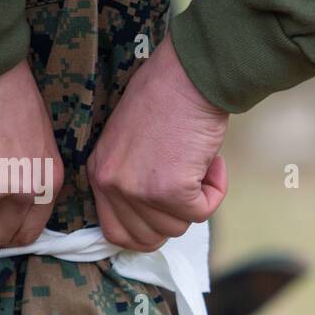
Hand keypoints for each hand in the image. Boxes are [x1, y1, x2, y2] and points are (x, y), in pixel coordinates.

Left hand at [87, 38, 228, 251]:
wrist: (188, 77)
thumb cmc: (165, 98)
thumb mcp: (129, 144)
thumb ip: (132, 179)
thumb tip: (155, 215)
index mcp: (99, 173)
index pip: (115, 233)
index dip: (147, 230)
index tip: (167, 213)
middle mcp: (113, 184)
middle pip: (149, 237)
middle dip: (176, 217)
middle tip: (188, 184)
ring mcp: (140, 189)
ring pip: (178, 226)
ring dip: (198, 199)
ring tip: (197, 162)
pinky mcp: (171, 190)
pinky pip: (202, 212)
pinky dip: (215, 191)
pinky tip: (212, 162)